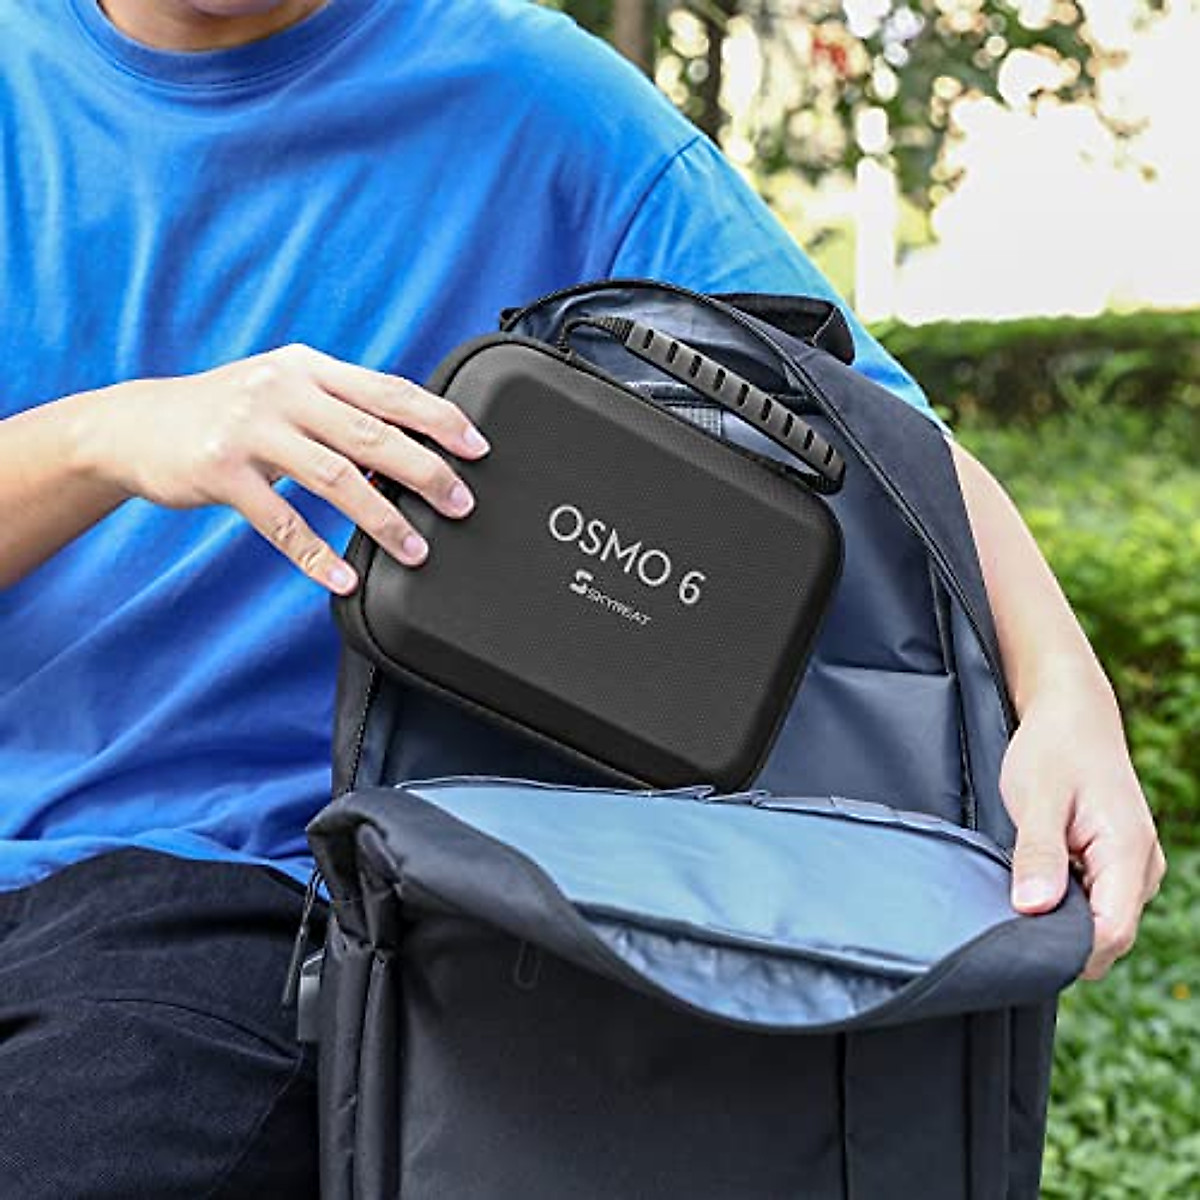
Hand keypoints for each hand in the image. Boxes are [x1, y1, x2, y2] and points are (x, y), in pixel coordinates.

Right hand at [78, 343, 488, 592]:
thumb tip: (413, 436)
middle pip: (372, 432)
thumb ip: (341, 403)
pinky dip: (316, 554)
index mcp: (309, 367)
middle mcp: (283, 390)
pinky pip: (280, 521)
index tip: (478, 446)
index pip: (389, 390)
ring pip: (335, 477)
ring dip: (382, 518)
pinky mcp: (220, 472)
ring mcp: (250, 430)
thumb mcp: (285, 387)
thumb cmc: (228, 411)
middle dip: (426, 471)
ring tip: (416, 549)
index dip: (439, 418)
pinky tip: (344, 578)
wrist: (137, 424)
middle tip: (461, 504)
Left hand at [1001, 671, 1165, 979]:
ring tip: (1023, 887)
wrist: (1071, 716)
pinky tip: (1035, 881)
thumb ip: (1038, 853)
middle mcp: (1142, 869)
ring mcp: (1132, 869)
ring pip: (1098, 924)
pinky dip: (1063, 903)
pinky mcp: (1116, 867)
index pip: (1110, 934)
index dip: (1065, 948)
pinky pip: (1094, 904)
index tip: (1018, 938)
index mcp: (1129, 853)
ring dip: (1060, 919)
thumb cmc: (1054, 749)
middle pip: (1106, 938)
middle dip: (1060, 937)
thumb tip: (1032, 908)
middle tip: (1010, 910)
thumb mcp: (1037, 796)